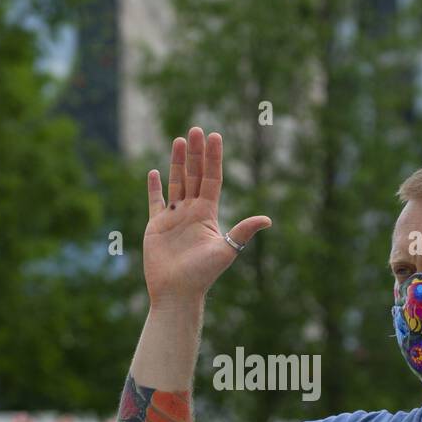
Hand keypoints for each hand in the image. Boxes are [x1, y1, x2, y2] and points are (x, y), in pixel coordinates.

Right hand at [143, 127, 271, 308]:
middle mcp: (192, 212)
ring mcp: (174, 217)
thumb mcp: (226, 250)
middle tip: (196, 129)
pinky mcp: (156, 226)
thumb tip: (267, 219)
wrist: (178, 292)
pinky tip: (154, 172)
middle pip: (194, 175)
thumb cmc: (202, 274)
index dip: (214, 158)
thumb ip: (243, 232)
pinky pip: (155, 202)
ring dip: (177, 162)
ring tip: (179, 140)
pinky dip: (154, 188)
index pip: (212, 179)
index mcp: (208, 214)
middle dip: (196, 153)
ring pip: (177, 183)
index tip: (215, 136)